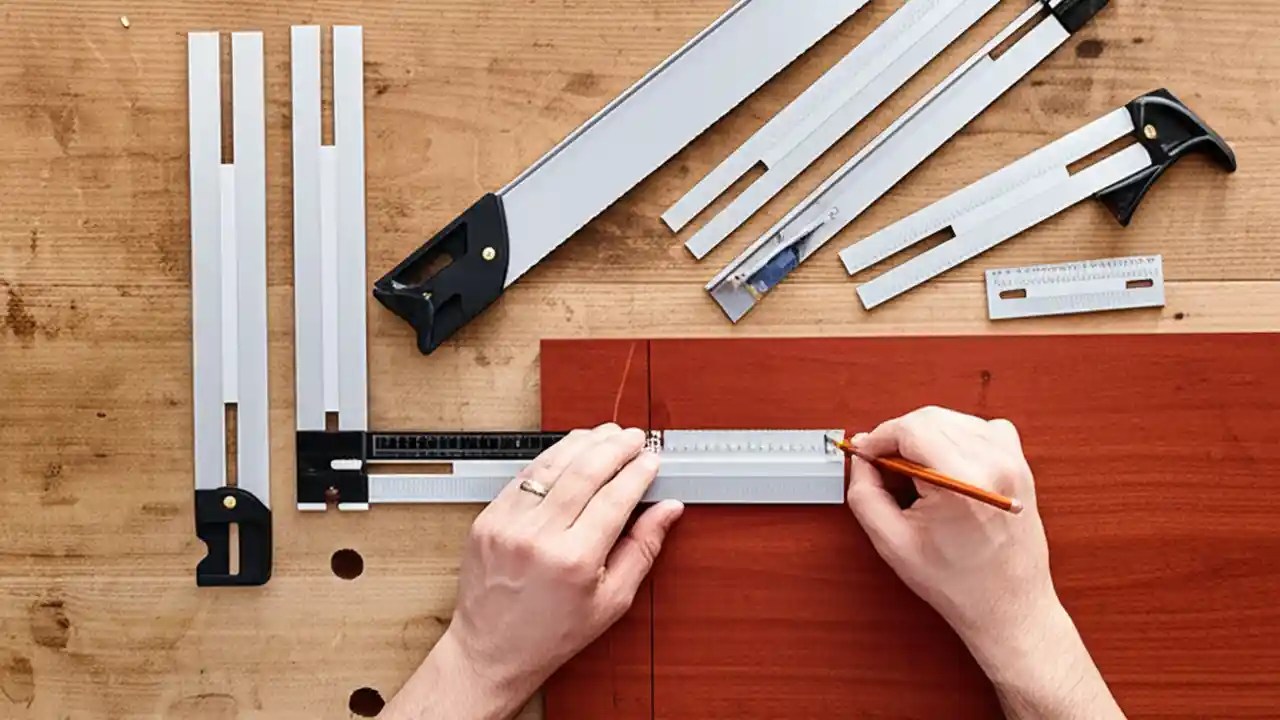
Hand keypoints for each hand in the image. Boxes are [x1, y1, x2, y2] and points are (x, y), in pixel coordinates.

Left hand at [384, 424, 684, 719]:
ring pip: (552, 464)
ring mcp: (507, 524)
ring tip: (607, 435)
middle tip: (634, 437)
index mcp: (573, 561)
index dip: (638, 472)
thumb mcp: (611, 602)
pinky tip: (571, 452)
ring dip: (584, 443)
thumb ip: (643, 549)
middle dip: (615, 447)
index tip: (652, 460)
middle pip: (585, 471)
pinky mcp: (488, 518)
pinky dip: (552, 458)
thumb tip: (668, 510)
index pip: (615, 498)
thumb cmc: (551, 635)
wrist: (490, 651)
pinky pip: (525, 476)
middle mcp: (537, 537)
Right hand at [847, 407, 1123, 718]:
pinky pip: (981, 428)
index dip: (879, 437)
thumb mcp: (893, 543)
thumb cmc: (959, 584)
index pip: (911, 428)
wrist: (1009, 606)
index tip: (865, 451)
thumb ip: (865, 495)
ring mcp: (1011, 461)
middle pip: (930, 418)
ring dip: (925, 435)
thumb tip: (861, 461)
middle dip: (898, 435)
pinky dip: (956, 437)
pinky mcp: (1019, 464)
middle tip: (882, 462)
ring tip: (914, 471)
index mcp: (963, 482)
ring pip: (952, 419)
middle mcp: (993, 464)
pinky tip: (946, 465)